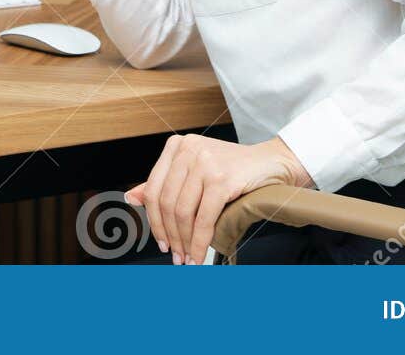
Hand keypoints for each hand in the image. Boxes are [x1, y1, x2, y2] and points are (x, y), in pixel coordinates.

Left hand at [125, 135, 314, 264]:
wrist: (273, 163)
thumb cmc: (234, 169)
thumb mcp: (195, 171)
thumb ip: (164, 183)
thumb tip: (131, 198)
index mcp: (177, 146)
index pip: (154, 188)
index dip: (154, 220)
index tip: (160, 241)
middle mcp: (188, 150)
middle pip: (167, 202)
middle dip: (169, 235)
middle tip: (175, 255)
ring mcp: (205, 163)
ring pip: (183, 212)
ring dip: (184, 242)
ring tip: (188, 257)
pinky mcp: (222, 179)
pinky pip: (204, 219)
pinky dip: (200, 242)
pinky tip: (201, 254)